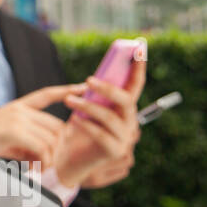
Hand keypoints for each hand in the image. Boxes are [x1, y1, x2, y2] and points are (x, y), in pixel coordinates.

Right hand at [0, 84, 86, 168]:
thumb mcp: (6, 139)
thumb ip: (27, 142)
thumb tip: (46, 156)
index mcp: (16, 107)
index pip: (45, 95)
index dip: (64, 90)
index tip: (82, 86)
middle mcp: (19, 109)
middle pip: (56, 127)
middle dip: (58, 147)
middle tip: (49, 165)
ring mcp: (17, 117)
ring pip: (51, 140)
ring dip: (49, 160)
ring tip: (38, 171)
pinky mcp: (14, 129)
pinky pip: (42, 148)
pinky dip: (42, 163)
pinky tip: (34, 171)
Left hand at [55, 57, 146, 186]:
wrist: (67, 159)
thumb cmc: (76, 129)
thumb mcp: (86, 107)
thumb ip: (95, 94)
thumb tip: (93, 79)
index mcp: (125, 109)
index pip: (135, 85)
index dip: (138, 67)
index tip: (139, 47)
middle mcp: (130, 123)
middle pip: (126, 101)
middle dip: (108, 89)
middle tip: (89, 80)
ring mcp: (125, 139)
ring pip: (110, 117)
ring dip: (88, 106)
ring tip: (68, 100)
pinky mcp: (114, 151)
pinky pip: (101, 134)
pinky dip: (86, 125)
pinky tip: (73, 120)